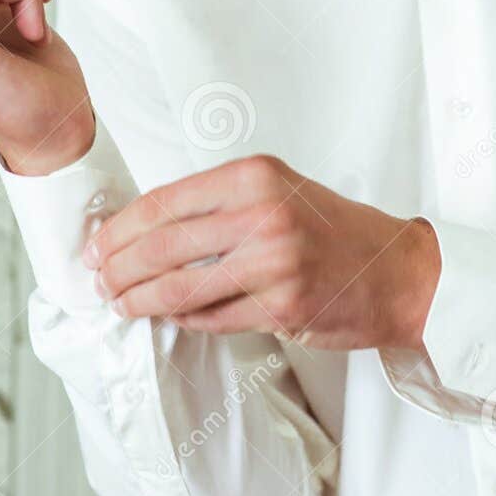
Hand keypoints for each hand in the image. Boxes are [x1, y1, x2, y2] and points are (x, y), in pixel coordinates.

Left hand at [84, 153, 442, 350]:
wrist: (398, 271)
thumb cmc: (335, 231)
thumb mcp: (280, 191)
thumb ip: (221, 202)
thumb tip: (147, 227)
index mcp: (255, 175)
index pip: (165, 202)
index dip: (120, 229)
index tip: (96, 246)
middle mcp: (263, 213)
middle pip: (163, 246)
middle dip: (118, 269)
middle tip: (98, 282)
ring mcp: (274, 261)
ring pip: (180, 288)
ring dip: (140, 301)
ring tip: (120, 305)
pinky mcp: (282, 305)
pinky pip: (212, 318)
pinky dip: (183, 320)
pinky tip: (169, 318)